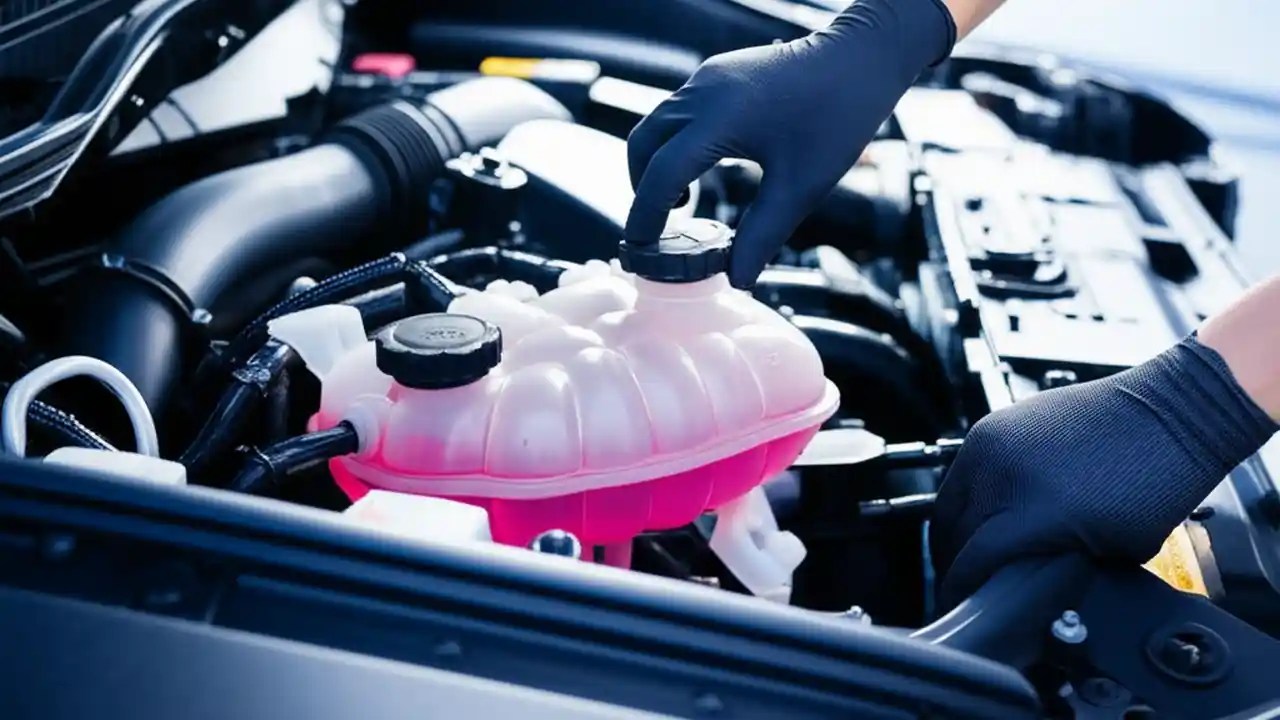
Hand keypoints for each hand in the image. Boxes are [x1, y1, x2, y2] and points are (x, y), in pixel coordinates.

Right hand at [624, 0, 955, 288]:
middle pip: (643, 144)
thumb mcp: (801, 186)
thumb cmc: (839, 115)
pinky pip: (679, 110)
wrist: (862, 58)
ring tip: (681, 203)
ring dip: (657, 164)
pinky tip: (702, 167)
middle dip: (641, 189)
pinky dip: (674, 143)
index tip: (643, 247)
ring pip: (657, 124)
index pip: (661, 174)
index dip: (646, 216)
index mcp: (717, 119)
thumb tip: (737, 279)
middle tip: (657, 228)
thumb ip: (762, 235)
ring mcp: (708, 78)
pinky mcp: (718, 72)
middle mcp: (703, 92)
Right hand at [929, 334, 1277, 606]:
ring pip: (950, 502)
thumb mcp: (1119, 547)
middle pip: (952, 534)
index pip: (971, 562)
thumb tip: (1027, 582)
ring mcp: (993, 442)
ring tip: (971, 553)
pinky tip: (985, 515)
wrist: (1169, 410)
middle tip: (966, 585)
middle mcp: (1002, 471)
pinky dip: (969, 499)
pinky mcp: (993, 424)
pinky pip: (964, 472)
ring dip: (956, 532)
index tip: (963, 606)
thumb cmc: (1159, 476)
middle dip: (955, 565)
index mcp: (1033, 509)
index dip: (961, 591)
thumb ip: (1062, 567)